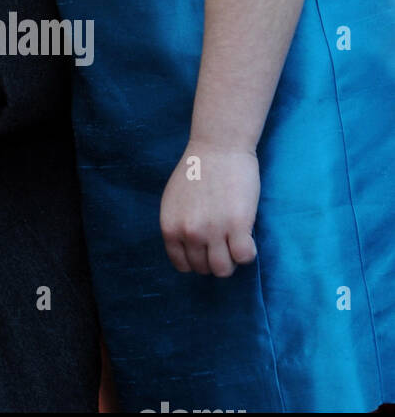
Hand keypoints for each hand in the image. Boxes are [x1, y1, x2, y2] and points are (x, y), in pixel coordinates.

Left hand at [160, 141, 259, 276]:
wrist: (218, 147)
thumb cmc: (197, 171)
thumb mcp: (174, 201)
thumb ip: (178, 226)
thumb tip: (189, 251)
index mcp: (170, 226)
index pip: (182, 264)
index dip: (197, 260)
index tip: (206, 249)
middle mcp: (189, 232)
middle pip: (204, 269)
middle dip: (215, 259)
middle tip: (224, 242)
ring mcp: (213, 230)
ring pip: (224, 269)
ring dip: (231, 259)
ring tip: (235, 241)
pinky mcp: (238, 225)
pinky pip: (245, 257)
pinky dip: (248, 252)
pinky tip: (247, 236)